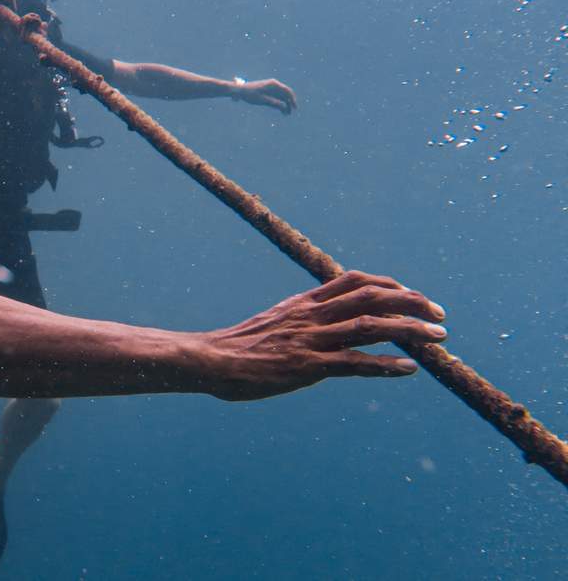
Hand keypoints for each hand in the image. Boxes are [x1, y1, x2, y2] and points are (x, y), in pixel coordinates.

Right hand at [200, 271, 445, 400]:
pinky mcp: (308, 366)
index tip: (412, 295)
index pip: (356, 280)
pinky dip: (386, 365)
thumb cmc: (239, 346)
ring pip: (373, 326)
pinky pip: (355, 364)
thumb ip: (301, 318)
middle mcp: (313, 314)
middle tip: (440, 315)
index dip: (391, 284)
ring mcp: (312, 340)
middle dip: (414, 302)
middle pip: (374, 296)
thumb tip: (323, 322)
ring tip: (440, 338)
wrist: (211, 359)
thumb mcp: (274, 321)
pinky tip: (409, 369)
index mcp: (305, 302)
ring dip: (412, 331)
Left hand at [233, 78, 297, 114]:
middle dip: (289, 103)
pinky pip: (276, 97)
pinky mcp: (268, 92)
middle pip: (285, 94)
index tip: (294, 107)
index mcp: (274, 84)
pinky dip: (279, 103)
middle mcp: (274, 85)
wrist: (240, 91)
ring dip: (284, 105)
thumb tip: (284, 107)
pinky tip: (281, 111)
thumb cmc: (251, 94)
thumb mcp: (263, 100)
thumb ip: (274, 103)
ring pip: (281, 97)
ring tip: (286, 114)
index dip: (292, 99)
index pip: (287, 91)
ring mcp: (271, 88)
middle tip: (290, 113)